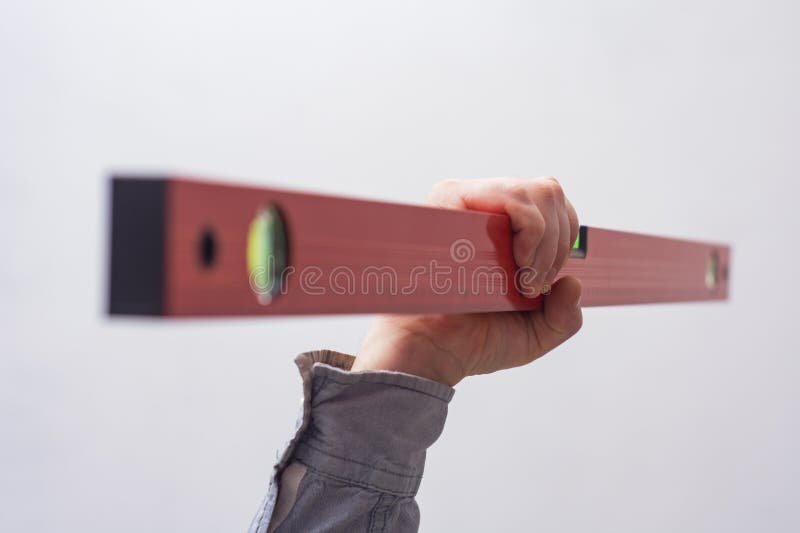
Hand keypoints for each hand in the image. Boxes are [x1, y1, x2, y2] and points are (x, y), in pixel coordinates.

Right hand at [352, 177, 582, 385]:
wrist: (432, 349)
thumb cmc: (472, 341)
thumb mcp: (533, 334)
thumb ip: (564, 317)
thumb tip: (573, 282)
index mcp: (502, 229)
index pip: (552, 205)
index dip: (563, 240)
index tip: (541, 283)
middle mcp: (485, 207)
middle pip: (550, 192)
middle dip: (558, 244)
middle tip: (531, 284)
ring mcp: (468, 200)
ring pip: (540, 192)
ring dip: (545, 241)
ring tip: (521, 277)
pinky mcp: (451, 199)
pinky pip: (514, 196)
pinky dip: (532, 230)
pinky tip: (516, 261)